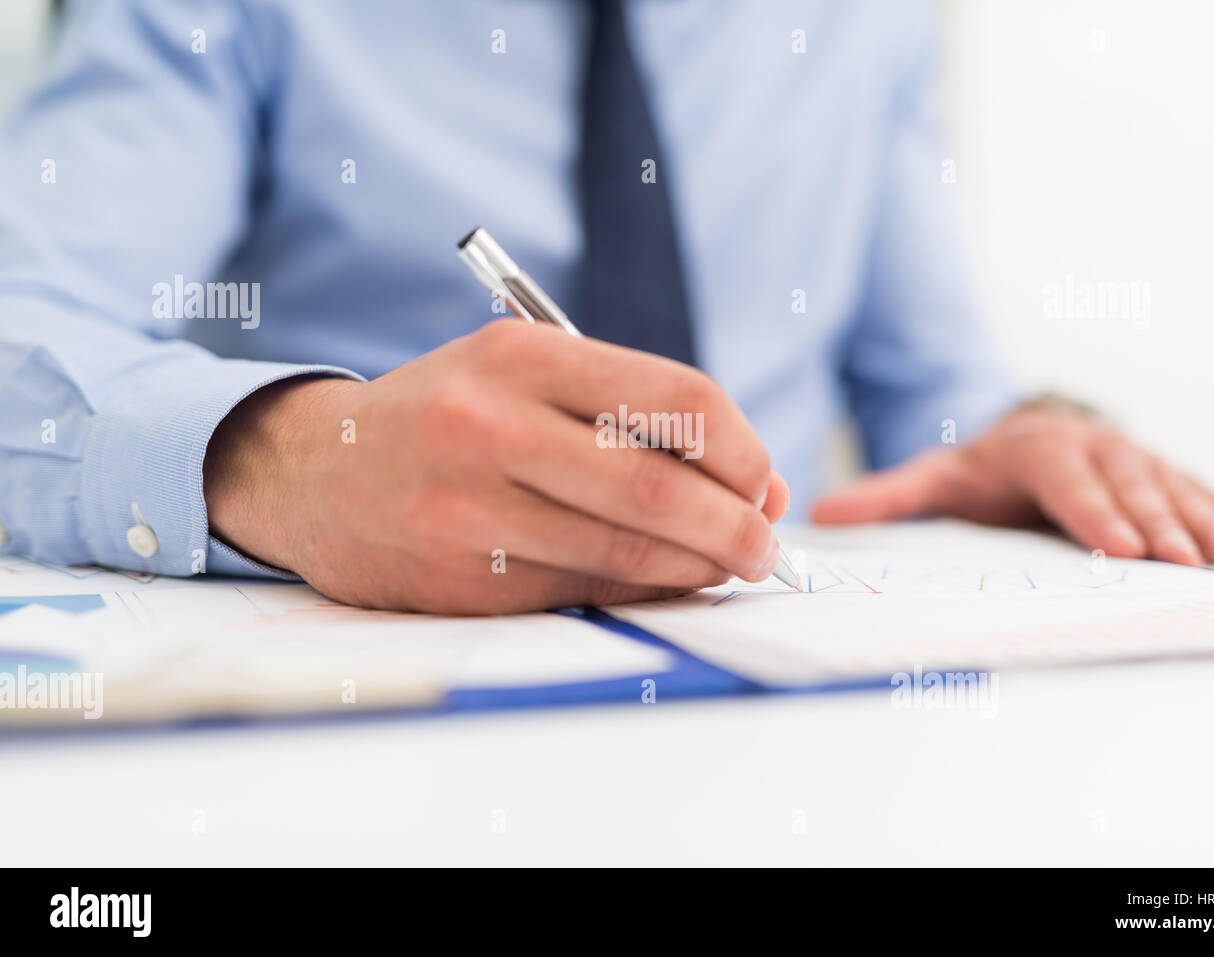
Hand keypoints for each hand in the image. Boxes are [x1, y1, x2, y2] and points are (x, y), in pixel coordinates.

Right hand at [204, 319, 788, 612]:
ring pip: (625, 550)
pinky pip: (581, 591)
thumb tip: (757, 485)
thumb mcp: (526, 377)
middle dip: (737, 526)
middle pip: (659, 487)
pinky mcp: (457, 578)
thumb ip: (635, 416)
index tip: (764, 480)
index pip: (677, 396)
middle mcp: (491, 425)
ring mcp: (468, 507)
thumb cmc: (447, 417)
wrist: (315, 473)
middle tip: (765, 546)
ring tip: (726, 566)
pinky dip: (638, 589)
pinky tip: (659, 581)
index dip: (743, 447)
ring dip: (698, 568)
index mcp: (523, 356)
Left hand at [811, 403, 1213, 565]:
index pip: (1067, 483)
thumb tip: (822, 515)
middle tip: (1189, 563)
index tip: (1116, 545)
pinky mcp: (1167, 478)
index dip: (1092, 513)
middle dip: (1160, 526)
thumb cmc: (977, 469)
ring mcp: (1138, 462)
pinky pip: (1213, 496)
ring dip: (1211, 526)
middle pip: (1131, 490)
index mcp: (1038, 451)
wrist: (1021, 435)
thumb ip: (885, 497)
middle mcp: (1096, 451)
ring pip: (1177, 493)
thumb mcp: (931, 477)